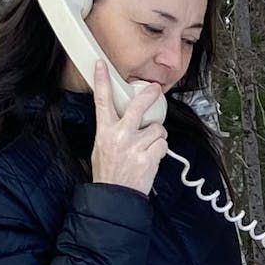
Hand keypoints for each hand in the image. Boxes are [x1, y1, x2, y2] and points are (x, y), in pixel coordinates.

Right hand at [89, 60, 166, 194]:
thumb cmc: (108, 172)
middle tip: (155, 89)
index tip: (102, 65)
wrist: (114, 198)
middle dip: (149, 95)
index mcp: (104, 132)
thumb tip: (126, 116)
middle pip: (138, 106)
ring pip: (157, 129)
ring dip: (156, 138)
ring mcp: (134, 146)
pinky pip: (162, 145)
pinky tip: (150, 159)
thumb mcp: (101, 147)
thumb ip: (113, 129)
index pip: (102, 101)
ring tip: (146, 149)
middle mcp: (119, 136)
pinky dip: (160, 151)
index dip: (102, 81)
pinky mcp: (148, 157)